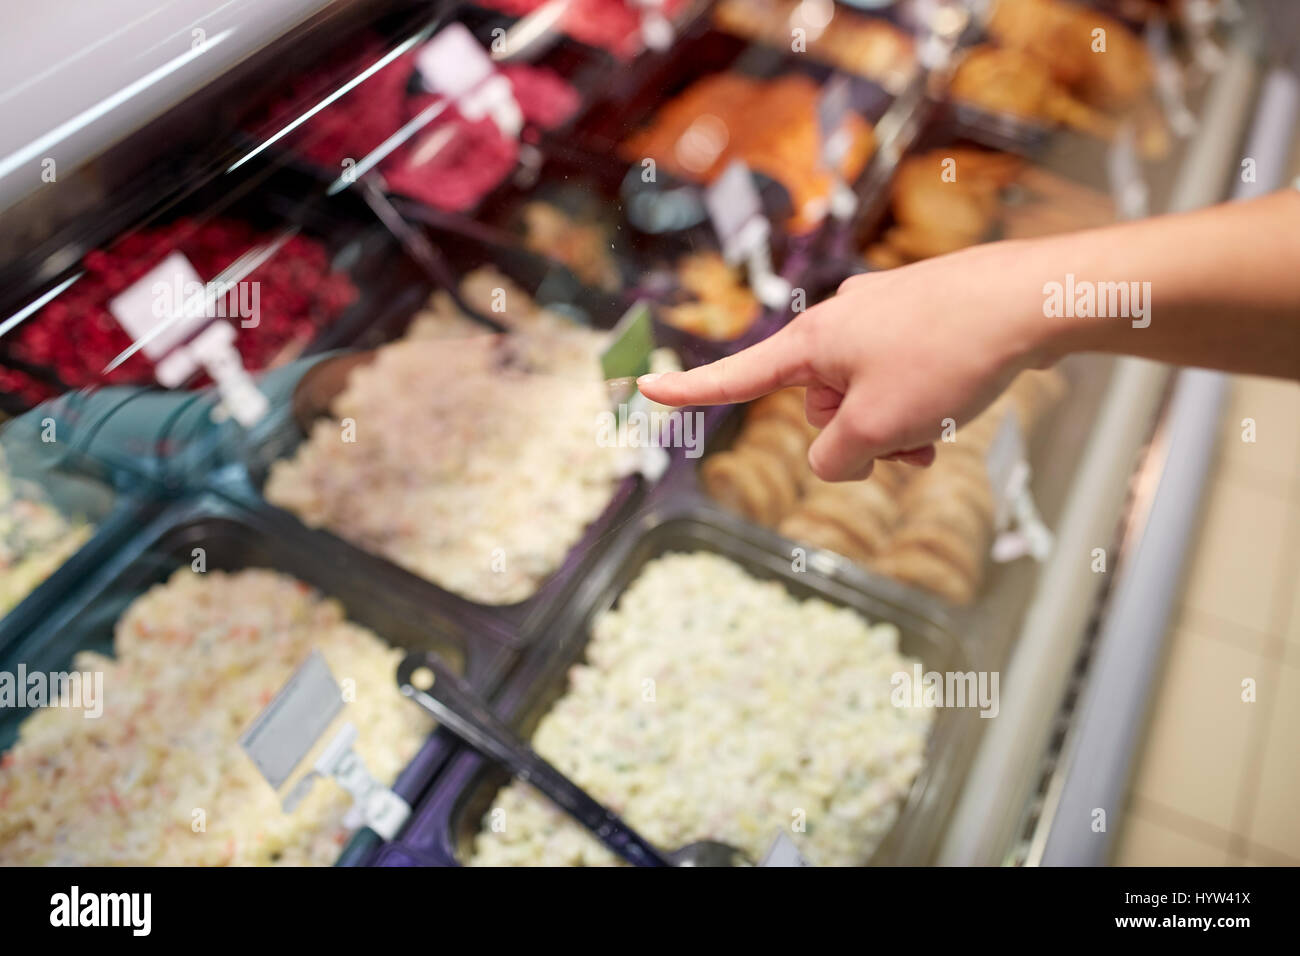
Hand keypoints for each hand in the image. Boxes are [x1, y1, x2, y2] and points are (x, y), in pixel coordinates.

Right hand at [639, 241, 1048, 480]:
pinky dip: (920, 402)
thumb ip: (836, 458)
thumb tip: (837, 457)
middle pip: (820, 404)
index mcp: (814, 340)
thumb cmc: (949, 358)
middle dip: (858, 435)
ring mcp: (884, 313)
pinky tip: (958, 405)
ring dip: (896, 425)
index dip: (690, 391)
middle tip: (908, 448)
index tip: (645, 389)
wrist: (1033, 300)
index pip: (738, 377)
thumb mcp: (879, 429)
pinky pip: (903, 373)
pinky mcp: (924, 314)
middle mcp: (841, 318)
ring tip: (940, 431)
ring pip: (868, 393)